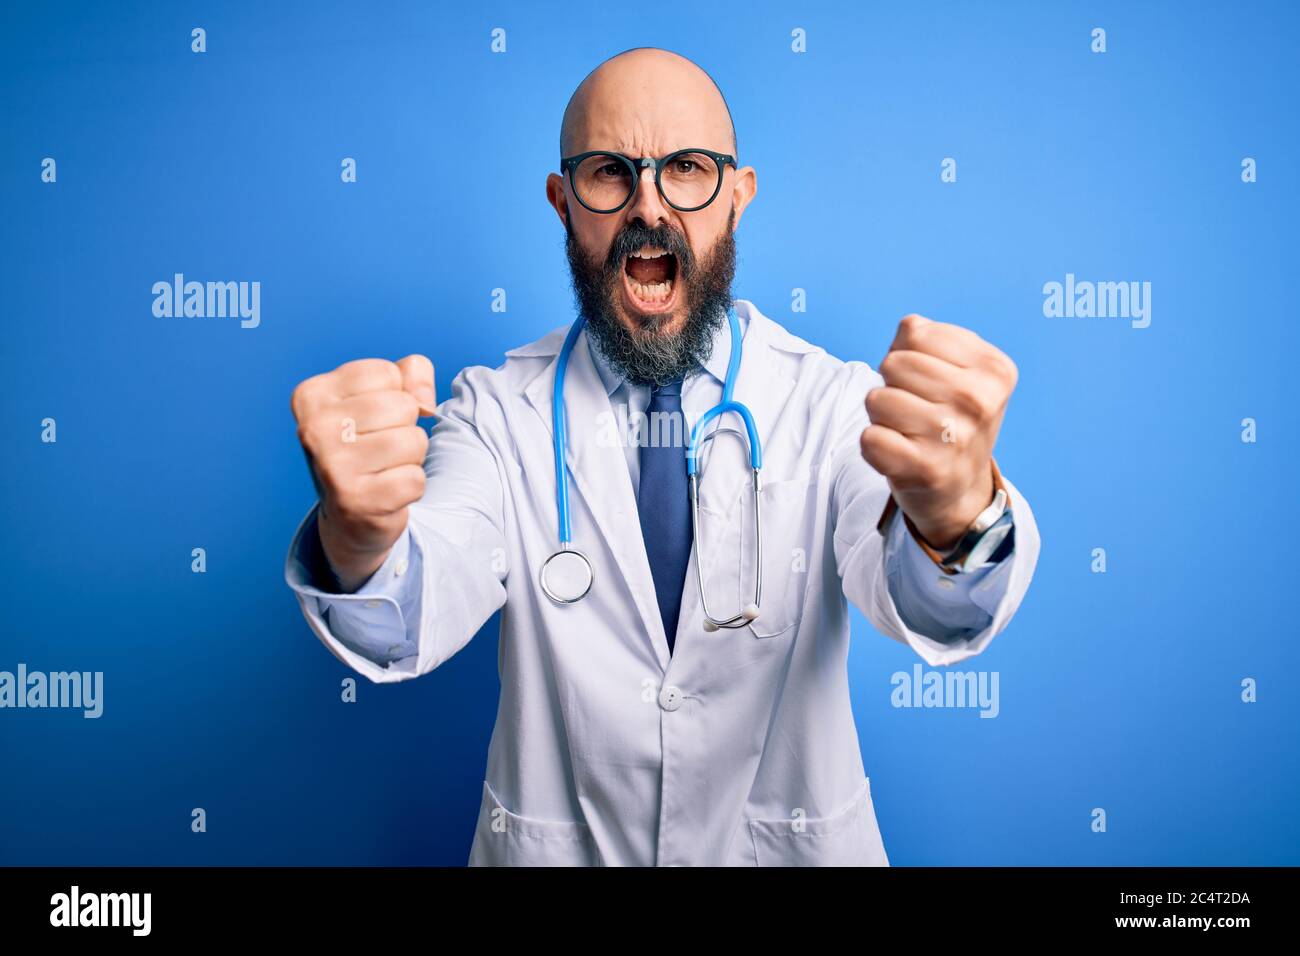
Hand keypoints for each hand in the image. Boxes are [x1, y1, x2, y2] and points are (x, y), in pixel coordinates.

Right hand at [290, 355, 436, 590]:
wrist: (349, 513)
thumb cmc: (368, 442)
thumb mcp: (385, 393)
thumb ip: (412, 372)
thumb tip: (425, 404)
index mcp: (312, 394)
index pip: (387, 374)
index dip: (395, 395)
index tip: (370, 419)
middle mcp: (313, 428)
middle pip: (404, 406)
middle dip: (405, 427)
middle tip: (379, 448)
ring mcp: (331, 467)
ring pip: (414, 441)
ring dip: (410, 458)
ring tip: (383, 469)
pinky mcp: (354, 502)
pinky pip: (415, 480)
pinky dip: (410, 487)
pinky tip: (385, 493)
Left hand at [860, 314, 1017, 550]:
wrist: (960, 489)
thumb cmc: (951, 419)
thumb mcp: (959, 370)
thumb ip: (927, 337)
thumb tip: (909, 329)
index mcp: (993, 369)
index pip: (914, 332)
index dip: (908, 354)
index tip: (930, 383)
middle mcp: (980, 401)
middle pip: (892, 364)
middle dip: (894, 385)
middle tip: (916, 410)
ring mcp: (954, 436)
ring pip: (876, 399)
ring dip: (882, 415)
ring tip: (909, 431)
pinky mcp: (926, 469)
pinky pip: (869, 437)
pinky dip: (874, 444)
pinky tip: (899, 453)